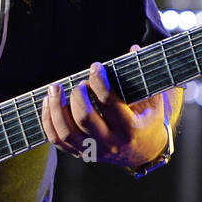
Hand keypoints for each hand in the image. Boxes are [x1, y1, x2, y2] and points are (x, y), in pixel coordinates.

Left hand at [40, 48, 171, 168]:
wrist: (143, 153)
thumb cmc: (147, 121)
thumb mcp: (153, 101)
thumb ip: (144, 76)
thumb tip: (134, 48)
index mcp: (129, 129)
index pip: (109, 103)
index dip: (99, 82)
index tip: (95, 67)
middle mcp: (110, 143)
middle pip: (84, 118)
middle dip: (77, 95)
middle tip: (79, 83)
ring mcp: (93, 151)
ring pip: (66, 132)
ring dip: (56, 107)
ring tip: (55, 88)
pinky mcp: (80, 153)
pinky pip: (57, 140)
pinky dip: (48, 121)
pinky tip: (48, 102)